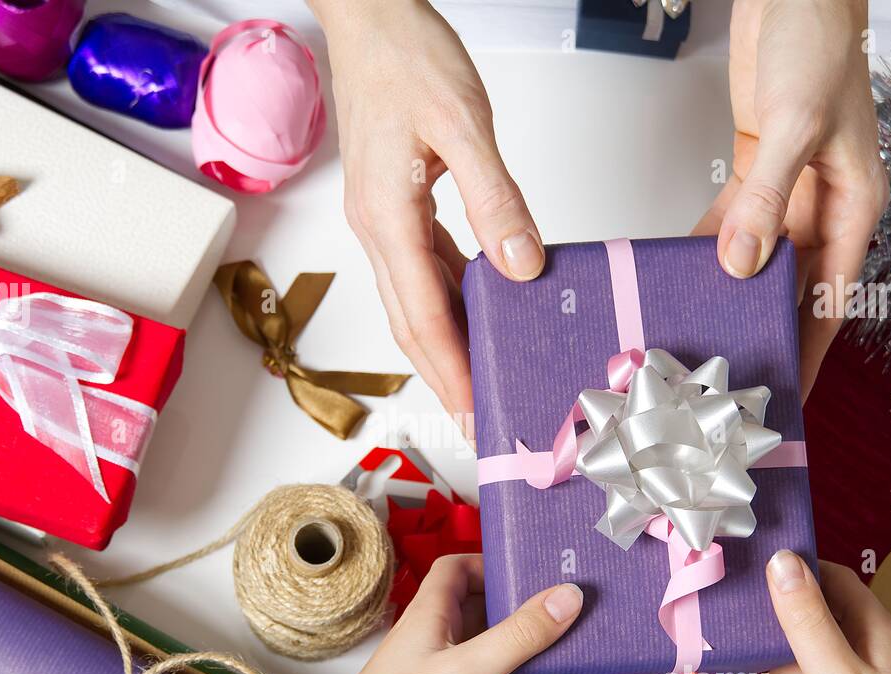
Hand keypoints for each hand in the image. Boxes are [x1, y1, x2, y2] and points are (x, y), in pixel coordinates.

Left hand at [220, 555, 579, 673]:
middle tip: (569, 651)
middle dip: (530, 640)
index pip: (459, 569)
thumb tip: (570, 595)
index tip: (536, 579)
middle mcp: (431, 641)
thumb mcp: (466, 673)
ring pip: (491, 669)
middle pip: (487, 622)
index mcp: (429, 614)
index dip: (494, 567)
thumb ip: (520, 636)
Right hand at [309, 0, 544, 437]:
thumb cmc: (405, 55)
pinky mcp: (393, 203)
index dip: (451, 370)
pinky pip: (422, 266)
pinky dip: (449, 295)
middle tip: (477, 417)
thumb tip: (522, 265)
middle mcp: (375, 228)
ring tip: (481, 374)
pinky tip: (478, 302)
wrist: (368, 15)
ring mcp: (380, 218)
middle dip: (444, 375)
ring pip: (414, 299)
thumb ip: (495, 199)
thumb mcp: (462, 124)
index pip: (423, 316)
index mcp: (386, 218)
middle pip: (411, 323)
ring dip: (445, 341)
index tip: (474, 410)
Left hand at [694, 0, 887, 398]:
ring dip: (729, 292)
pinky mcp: (758, 171)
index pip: (832, 296)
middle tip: (728, 370)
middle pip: (792, 287)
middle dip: (764, 327)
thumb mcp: (798, 127)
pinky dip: (708, 246)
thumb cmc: (819, 47)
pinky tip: (680, 272)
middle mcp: (823, 206)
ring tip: (698, 331)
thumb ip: (769, 199)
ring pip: (758, 260)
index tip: (792, 391)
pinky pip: (732, 222)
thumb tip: (742, 263)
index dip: (812, 348)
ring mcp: (789, 191)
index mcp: (853, 206)